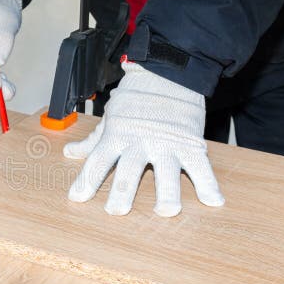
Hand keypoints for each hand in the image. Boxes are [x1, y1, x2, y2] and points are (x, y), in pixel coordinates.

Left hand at [64, 62, 224, 216]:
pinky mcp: (191, 142)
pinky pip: (201, 167)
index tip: (77, 199)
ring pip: (166, 173)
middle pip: (128, 171)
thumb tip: (70, 153)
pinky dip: (209, 184)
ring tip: (166, 212)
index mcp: (117, 135)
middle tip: (115, 212)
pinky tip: (213, 201)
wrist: (169, 72)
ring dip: (167, 194)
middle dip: (121, 192)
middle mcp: (140, 141)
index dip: (86, 181)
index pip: (97, 161)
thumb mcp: (110, 116)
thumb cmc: (137, 95)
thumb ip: (93, 139)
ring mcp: (167, 143)